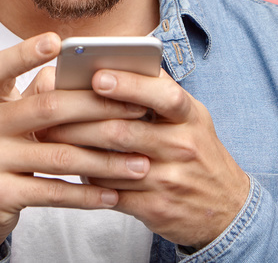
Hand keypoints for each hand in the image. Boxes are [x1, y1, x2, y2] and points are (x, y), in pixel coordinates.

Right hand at [0, 33, 151, 262]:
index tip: (57, 40)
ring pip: (60, 155)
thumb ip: (34, 102)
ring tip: (140, 163)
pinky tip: (114, 195)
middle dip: (100, 108)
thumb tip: (83, 75)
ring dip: (106, 161)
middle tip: (138, 111)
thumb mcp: (4, 127)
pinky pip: (54, 192)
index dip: (25, 52)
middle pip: (48, 108)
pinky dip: (87, 194)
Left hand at [39, 69, 249, 248]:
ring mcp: (170, 179)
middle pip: (125, 130)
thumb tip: (108, 68)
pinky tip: (70, 167)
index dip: (130, 85)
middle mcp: (183, 146)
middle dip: (82, 120)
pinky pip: (112, 192)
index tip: (98, 76)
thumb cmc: (197, 153)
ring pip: (112, 163)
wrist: (227, 209)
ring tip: (49, 137)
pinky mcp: (156, 208)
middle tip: (49, 110)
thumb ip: (157, 95)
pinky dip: (88, 180)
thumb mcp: (190, 119)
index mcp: (191, 116)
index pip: (164, 95)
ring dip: (76, 149)